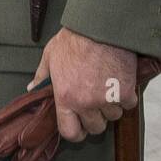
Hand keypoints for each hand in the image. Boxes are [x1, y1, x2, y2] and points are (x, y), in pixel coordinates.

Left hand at [29, 27, 137, 141]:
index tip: (79, 126)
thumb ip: (41, 75)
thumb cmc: (73, 40)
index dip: (75, 132)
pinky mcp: (126, 92)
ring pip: (113, 116)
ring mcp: (107, 99)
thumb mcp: (51, 55)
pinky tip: (118, 81)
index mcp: (65, 97)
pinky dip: (125, 96)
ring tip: (105, 86)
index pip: (70, 133)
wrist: (100, 28)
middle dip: (95, 117)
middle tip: (93, 101)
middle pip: (95, 128)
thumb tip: (32, 88)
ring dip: (110, 106)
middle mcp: (86, 103)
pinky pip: (128, 105)